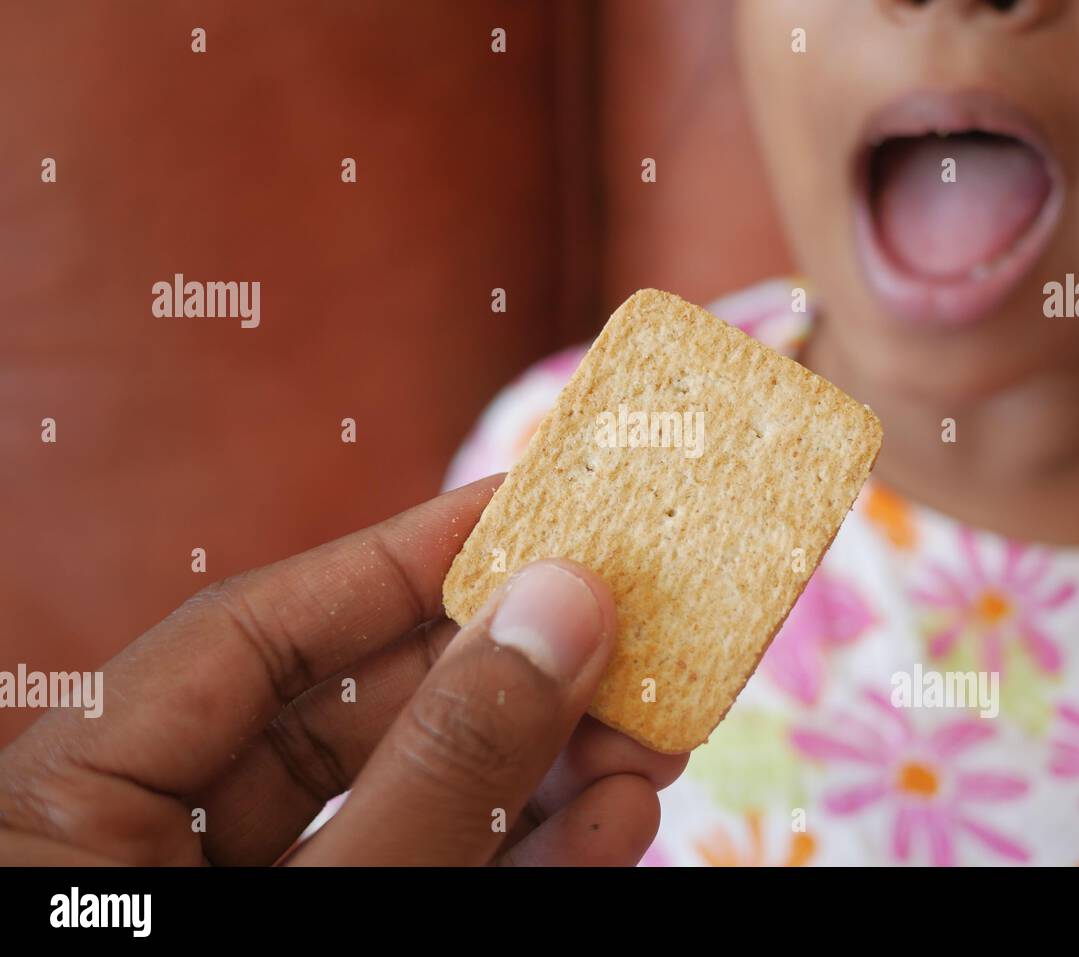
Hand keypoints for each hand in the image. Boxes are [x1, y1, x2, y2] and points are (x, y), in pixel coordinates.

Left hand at [0, 475, 685, 864]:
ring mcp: (254, 902)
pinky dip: (530, 855)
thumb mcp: (322, 907)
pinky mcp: (330, 940)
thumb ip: (437, 771)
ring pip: (420, 804)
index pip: (255, 637)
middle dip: (516, 676)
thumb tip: (561, 604)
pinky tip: (617, 819)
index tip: (531, 501)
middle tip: (636, 626)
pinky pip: (437, 879)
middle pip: (361, 715)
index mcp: (75, 808)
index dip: (405, 558)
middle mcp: (163, 846)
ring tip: (659, 734)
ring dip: (550, 771)